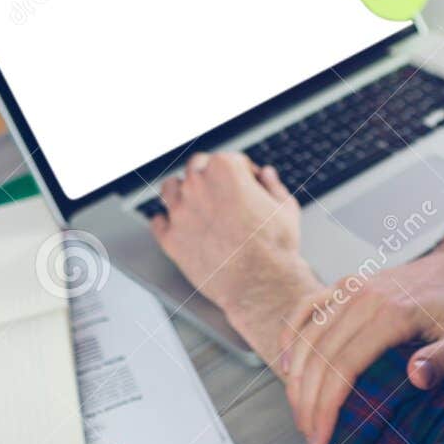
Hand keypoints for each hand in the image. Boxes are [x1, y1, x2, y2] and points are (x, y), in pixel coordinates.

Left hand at [151, 152, 317, 365]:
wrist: (260, 284)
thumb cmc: (276, 246)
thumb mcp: (285, 207)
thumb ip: (273, 185)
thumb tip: (266, 175)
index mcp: (226, 169)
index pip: (229, 159)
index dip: (242, 172)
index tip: (247, 183)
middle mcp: (198, 184)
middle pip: (196, 167)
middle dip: (209, 175)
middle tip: (219, 190)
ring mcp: (180, 211)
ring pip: (170, 188)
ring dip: (181, 191)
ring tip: (193, 203)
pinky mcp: (170, 239)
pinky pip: (158, 222)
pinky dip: (166, 222)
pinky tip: (175, 225)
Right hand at [281, 236, 443, 443]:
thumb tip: (415, 378)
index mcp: (392, 313)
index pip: (344, 367)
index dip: (326, 408)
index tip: (322, 441)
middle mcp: (365, 296)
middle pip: (320, 356)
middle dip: (308, 403)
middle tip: (311, 439)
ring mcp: (354, 287)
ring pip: (308, 336)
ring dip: (297, 378)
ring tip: (301, 415)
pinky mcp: (349, 284)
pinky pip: (308, 306)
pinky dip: (291, 334)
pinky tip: (287, 364)